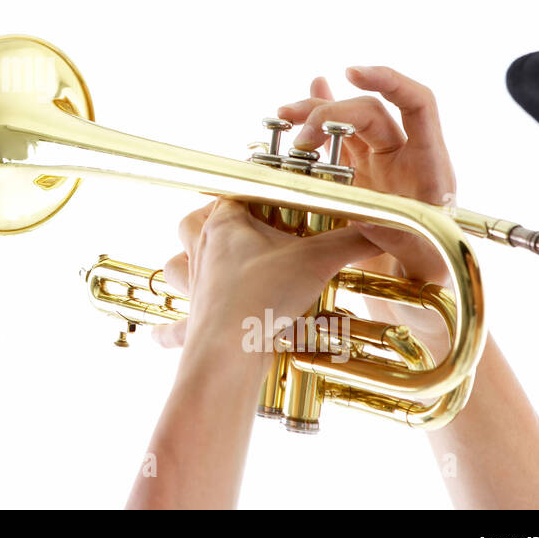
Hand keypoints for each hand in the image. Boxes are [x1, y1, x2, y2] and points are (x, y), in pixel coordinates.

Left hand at [153, 199, 378, 366]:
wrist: (230, 347)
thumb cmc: (263, 294)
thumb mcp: (316, 260)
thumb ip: (352, 241)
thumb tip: (382, 226)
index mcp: (223, 224)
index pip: (233, 193)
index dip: (253, 190)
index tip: (272, 190)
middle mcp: (202, 251)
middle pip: (193, 222)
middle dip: (209, 220)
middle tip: (235, 226)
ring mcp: (194, 285)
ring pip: (175, 265)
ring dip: (184, 264)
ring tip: (201, 265)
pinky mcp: (194, 320)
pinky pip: (172, 326)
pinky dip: (166, 331)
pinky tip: (156, 336)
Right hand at [276, 69, 455, 284]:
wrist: (412, 299)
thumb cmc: (427, 288)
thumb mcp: (423, 272)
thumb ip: (405, 245)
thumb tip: (373, 220)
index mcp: (430, 170)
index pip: (418, 104)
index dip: (389, 81)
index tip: (352, 75)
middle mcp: (406, 161)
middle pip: (369, 113)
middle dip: (330, 115)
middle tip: (299, 142)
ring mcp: (380, 168)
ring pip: (346, 124)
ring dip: (314, 113)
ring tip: (283, 117)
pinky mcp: (356, 179)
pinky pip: (334, 141)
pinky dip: (313, 121)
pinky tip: (293, 107)